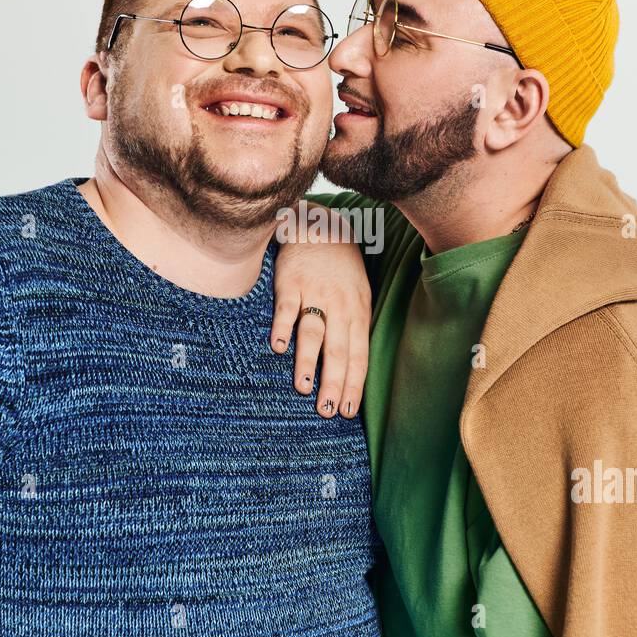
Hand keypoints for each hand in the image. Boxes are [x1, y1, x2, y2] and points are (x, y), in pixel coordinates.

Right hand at [271, 202, 370, 418]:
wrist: (322, 226)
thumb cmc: (341, 269)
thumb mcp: (359, 296)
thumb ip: (354, 329)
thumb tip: (351, 369)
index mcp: (358, 312)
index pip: (358, 355)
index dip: (353, 384)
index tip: (346, 410)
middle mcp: (339, 305)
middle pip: (338, 350)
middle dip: (333, 382)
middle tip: (326, 410)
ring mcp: (314, 293)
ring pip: (313, 332)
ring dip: (308, 361)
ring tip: (303, 388)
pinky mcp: (291, 282)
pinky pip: (286, 308)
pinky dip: (282, 327)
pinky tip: (277, 348)